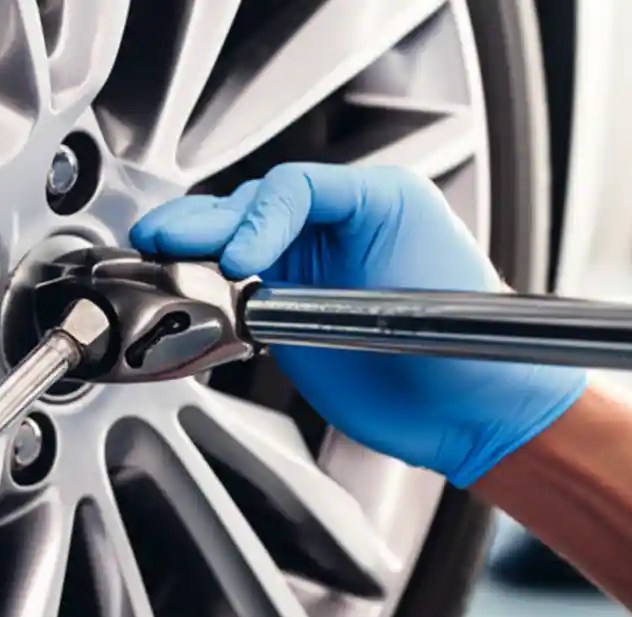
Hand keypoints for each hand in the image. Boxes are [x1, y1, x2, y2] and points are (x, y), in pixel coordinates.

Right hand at [131, 163, 586, 486]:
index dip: (255, 218)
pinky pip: (234, 303)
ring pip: (231, 254)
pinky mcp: (289, 326)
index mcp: (366, 198)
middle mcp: (330, 234)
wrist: (476, 414)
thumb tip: (251, 250)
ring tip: (155, 259)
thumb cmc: (470, 329)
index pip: (289, 188)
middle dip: (201, 226)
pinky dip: (202, 301)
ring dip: (191, 257)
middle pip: (247, 214)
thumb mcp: (410, 244)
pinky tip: (177, 298)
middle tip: (161, 239)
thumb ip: (332, 225)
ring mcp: (306, 280)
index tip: (239, 258)